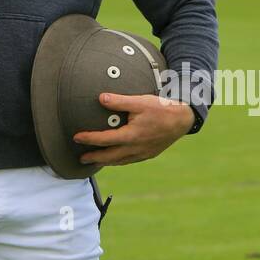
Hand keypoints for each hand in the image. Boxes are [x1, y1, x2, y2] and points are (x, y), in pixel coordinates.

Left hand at [72, 94, 195, 166]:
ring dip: (106, 161)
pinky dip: (119, 161)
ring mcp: (143, 153)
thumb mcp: (139, 101)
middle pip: (110, 156)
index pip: (105, 140)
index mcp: (132, 136)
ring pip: (120, 161)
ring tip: (95, 161)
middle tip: (81, 158)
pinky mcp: (150, 154)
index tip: (76, 137)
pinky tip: (116, 158)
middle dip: (94, 158)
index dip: (89, 139)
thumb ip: (119, 101)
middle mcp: (136, 148)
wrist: (183, 120)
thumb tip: (100, 98)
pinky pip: (130, 161)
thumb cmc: (161, 108)